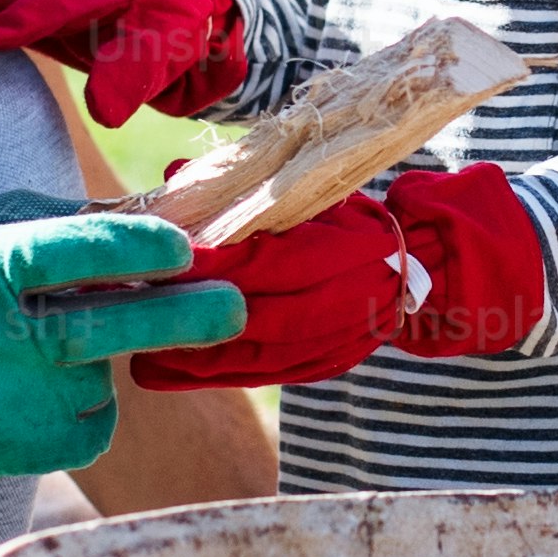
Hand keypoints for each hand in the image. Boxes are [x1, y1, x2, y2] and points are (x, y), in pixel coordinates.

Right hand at [0, 199, 243, 537]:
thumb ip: (53, 226)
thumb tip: (150, 219)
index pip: (80, 250)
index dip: (143, 245)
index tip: (185, 244)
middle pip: (115, 323)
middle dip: (187, 315)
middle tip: (232, 306)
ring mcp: (3, 404)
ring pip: (103, 376)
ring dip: (99, 359)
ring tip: (38, 348)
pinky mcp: (10, 453)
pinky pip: (89, 428)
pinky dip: (84, 408)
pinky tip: (37, 389)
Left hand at [133, 165, 547, 390]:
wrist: (421, 268)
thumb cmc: (350, 218)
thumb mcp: (312, 193)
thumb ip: (246, 190)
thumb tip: (176, 181)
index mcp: (349, 246)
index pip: (271, 259)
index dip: (213, 264)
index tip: (161, 260)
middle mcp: (349, 298)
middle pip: (258, 312)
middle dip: (193, 311)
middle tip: (137, 304)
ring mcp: (341, 339)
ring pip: (257, 353)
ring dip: (194, 352)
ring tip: (141, 342)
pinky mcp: (326, 365)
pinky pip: (263, 375)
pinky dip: (213, 373)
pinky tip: (167, 368)